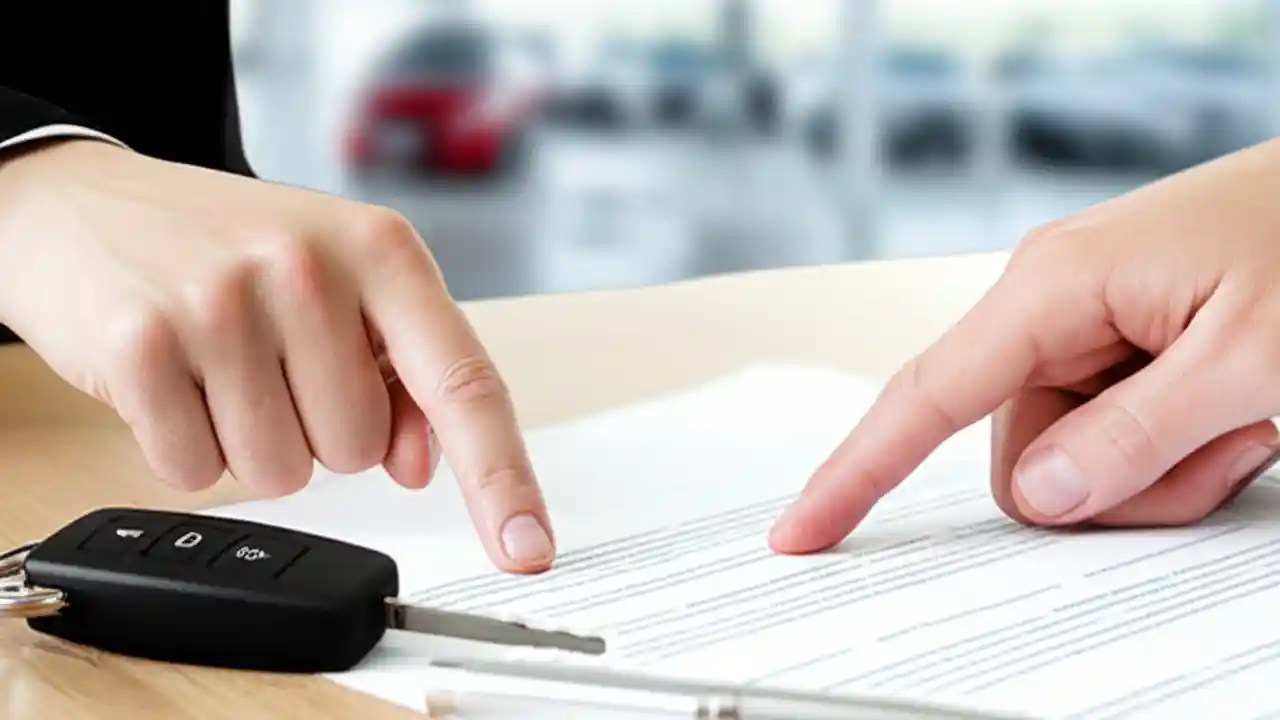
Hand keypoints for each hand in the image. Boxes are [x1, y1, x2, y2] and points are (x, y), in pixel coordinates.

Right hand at [0, 139, 553, 572]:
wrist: (87, 203)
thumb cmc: (231, 248)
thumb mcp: (340, 283)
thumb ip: (401, 374)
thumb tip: (421, 464)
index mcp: (382, 250)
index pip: (464, 382)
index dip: (502, 478)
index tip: (530, 549)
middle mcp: (309, 267)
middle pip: (359, 450)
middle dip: (319, 431)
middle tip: (273, 364)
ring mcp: (223, 302)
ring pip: (281, 473)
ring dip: (253, 443)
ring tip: (222, 367)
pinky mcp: (142, 344)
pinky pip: (195, 470)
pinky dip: (186, 447)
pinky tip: (174, 379)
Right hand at [771, 137, 1279, 552]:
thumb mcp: (1249, 360)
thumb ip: (1136, 439)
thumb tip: (1039, 497)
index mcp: (1053, 285)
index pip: (924, 396)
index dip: (857, 473)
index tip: (803, 529)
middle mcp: (1052, 304)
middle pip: (1022, 456)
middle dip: (1116, 486)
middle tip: (1222, 445)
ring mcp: (1085, 327)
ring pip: (1073, 461)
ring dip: (1162, 471)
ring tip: (1247, 416)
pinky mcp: (1118, 347)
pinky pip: (1112, 439)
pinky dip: (1176, 451)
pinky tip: (1238, 410)